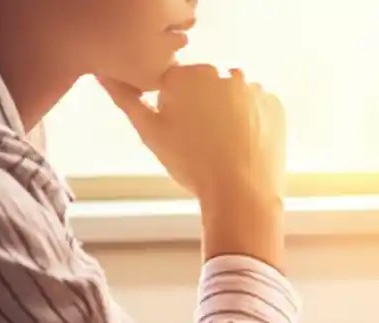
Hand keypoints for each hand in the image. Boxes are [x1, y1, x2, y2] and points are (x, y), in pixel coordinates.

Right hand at [99, 67, 286, 266]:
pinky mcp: (275, 104)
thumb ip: (125, 98)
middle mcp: (221, 73)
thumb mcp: (150, 133)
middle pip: (206, 85)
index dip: (174, 108)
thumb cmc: (192, 164)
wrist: (241, 193)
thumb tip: (102, 73)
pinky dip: (253, 120)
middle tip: (204, 140)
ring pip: (234, 95)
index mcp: (185, 75)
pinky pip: (259, 107)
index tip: (182, 131)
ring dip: (230, 111)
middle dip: (203, 104)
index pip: (174, 82)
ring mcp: (252, 88)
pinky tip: (246, 143)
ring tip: (227, 144)